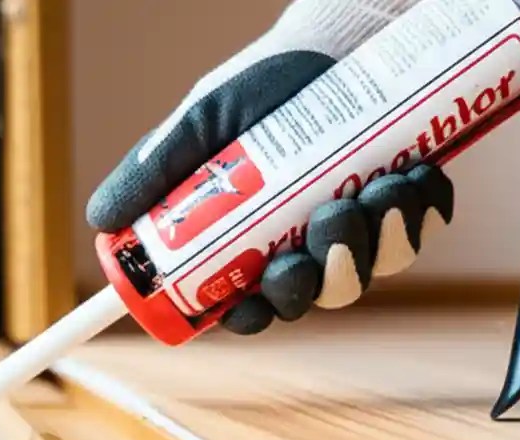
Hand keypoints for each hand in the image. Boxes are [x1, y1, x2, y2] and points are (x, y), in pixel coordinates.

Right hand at [86, 0, 453, 333]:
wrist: (325, 43)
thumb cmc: (258, 89)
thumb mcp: (198, 128)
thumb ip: (154, 170)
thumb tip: (99, 218)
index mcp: (255, 243)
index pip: (251, 305)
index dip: (252, 317)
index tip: (249, 306)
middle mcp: (308, 244)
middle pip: (315, 296)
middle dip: (320, 276)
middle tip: (321, 230)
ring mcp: (360, 226)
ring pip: (371, 268)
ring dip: (372, 243)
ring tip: (371, 193)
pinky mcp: (404, 201)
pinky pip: (420, 227)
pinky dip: (419, 211)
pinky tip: (409, 179)